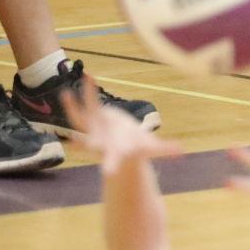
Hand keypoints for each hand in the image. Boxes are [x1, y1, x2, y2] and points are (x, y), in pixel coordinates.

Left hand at [62, 83, 182, 175]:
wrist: (120, 141)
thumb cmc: (136, 146)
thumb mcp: (151, 147)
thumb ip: (165, 149)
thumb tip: (184, 152)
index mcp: (115, 152)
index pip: (113, 161)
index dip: (111, 165)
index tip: (108, 173)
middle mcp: (99, 143)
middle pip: (90, 144)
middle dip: (83, 145)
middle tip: (73, 144)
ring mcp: (93, 130)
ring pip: (79, 119)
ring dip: (72, 107)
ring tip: (65, 94)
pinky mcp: (92, 116)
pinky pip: (89, 102)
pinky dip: (89, 90)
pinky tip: (88, 76)